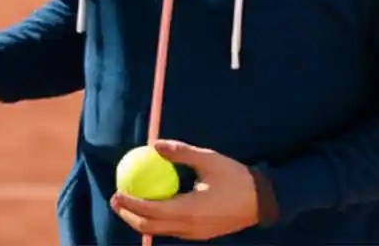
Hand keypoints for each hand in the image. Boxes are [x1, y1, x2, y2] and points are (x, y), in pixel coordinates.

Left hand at [110, 139, 259, 240]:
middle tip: (115, 199)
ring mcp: (195, 234)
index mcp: (189, 210)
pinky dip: (157, 220)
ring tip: (128, 204)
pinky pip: (172, 229)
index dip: (130, 204)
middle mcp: (189, 227)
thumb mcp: (208, 159)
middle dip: (128, 215)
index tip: (116, 192)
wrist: (263, 201)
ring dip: (140, 219)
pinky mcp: (200, 234)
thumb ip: (181, 152)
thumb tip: (154, 144)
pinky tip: (152, 206)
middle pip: (149, 227)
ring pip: (160, 230)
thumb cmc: (235, 178)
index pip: (150, 211)